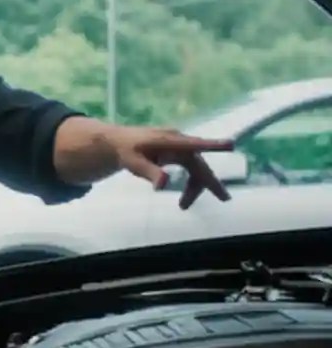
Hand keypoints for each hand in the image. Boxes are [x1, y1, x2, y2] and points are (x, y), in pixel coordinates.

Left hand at [108, 126, 234, 208]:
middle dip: (208, 182)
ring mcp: (179, 147)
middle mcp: (179, 142)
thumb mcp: (133, 163)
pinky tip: (186, 197)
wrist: (117, 143)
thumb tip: (164, 185)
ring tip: (184, 206)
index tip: (231, 145)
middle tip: (224, 198)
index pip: (194, 144)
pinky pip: (190, 168)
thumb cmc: (125, 151)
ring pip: (195, 168)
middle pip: (198, 163)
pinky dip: (190, 183)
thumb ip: (149, 172)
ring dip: (194, 187)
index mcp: (169, 141)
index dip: (213, 145)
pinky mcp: (177, 152)